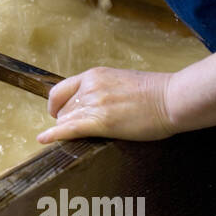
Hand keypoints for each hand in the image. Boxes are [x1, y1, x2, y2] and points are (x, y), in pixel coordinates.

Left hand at [37, 67, 177, 143]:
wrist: (172, 98)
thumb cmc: (155, 92)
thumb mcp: (122, 81)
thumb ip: (103, 88)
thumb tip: (94, 102)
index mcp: (94, 75)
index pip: (61, 89)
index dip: (57, 104)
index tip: (58, 113)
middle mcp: (90, 87)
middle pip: (63, 108)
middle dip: (67, 120)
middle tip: (78, 130)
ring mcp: (95, 103)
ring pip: (66, 120)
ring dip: (70, 130)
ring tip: (78, 138)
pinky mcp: (101, 121)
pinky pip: (70, 129)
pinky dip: (54, 134)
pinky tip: (44, 139)